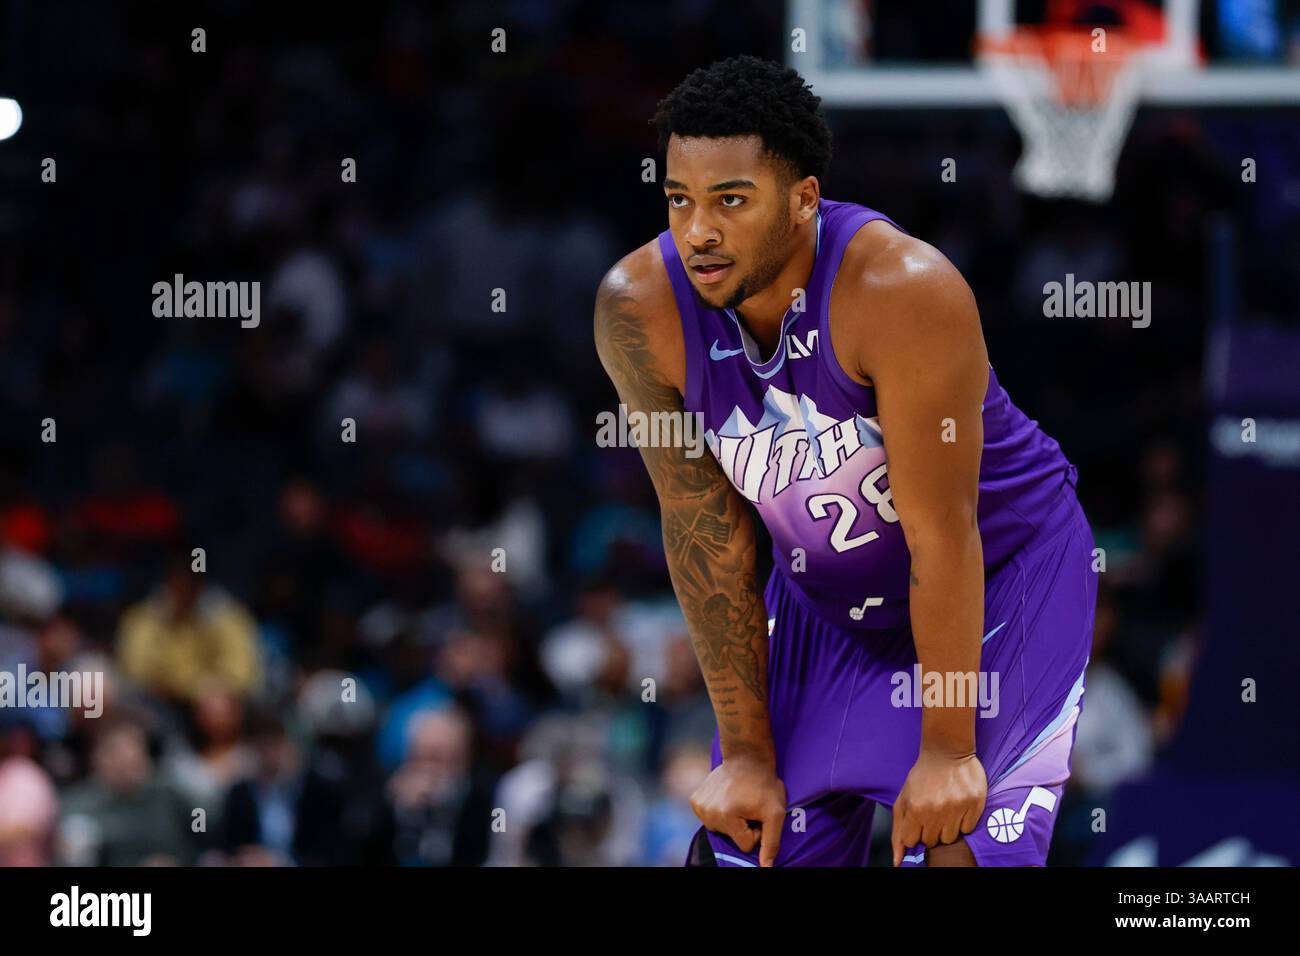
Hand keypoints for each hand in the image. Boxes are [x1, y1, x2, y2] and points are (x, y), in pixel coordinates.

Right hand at [690, 754, 787, 866]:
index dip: (757, 831)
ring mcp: (698, 806)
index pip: (746, 845)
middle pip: (732, 838)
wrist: (746, 756)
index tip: (759, 812)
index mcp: (726, 817)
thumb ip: (771, 842)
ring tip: (739, 800)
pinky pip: (710, 819)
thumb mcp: (776, 812)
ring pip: (721, 830)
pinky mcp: (694, 800)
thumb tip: (766, 868)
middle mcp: (707, 813)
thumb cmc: (764, 784)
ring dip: (732, 819)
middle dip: (744, 826)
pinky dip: (720, 811)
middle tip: (749, 805)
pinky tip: (727, 797)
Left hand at [891, 748, 986, 865]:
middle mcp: (936, 811)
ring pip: (950, 838)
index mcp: (915, 809)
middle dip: (930, 830)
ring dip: (947, 827)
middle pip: (931, 842)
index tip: (917, 820)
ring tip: (945, 809)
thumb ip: (898, 832)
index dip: (913, 832)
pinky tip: (957, 806)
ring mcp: (957, 808)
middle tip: (932, 812)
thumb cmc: (923, 777)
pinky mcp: (974, 804)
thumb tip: (897, 862)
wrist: (947, 752)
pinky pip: (968, 829)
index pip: (911, 841)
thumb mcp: (903, 800)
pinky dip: (963, 822)